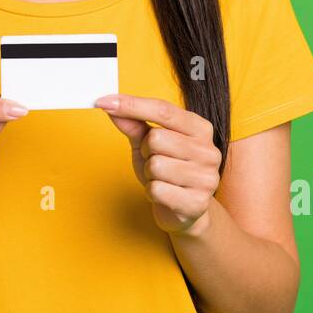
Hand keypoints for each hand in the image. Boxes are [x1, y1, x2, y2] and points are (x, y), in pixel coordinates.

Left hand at [94, 94, 220, 234]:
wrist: (184, 211)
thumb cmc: (168, 171)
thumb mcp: (148, 143)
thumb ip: (133, 122)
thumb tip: (110, 103)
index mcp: (200, 129)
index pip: (163, 110)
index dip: (132, 105)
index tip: (104, 101)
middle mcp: (208, 150)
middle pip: (156, 138)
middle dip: (146, 151)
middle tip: (154, 161)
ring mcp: (206, 177)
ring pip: (155, 165)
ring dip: (149, 174)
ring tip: (161, 178)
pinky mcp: (197, 202)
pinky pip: (157, 190)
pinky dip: (152, 192)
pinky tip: (164, 194)